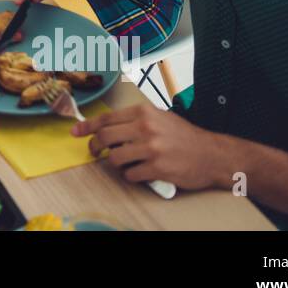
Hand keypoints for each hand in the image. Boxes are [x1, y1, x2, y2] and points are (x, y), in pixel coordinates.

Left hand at [74, 103, 229, 190]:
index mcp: (143, 113)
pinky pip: (130, 174)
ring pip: (115, 158)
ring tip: (123, 163)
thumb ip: (135, 120)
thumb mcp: (159, 118)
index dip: (87, 126)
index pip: (106, 119)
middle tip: (94, 152)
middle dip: (94, 147)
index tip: (75, 132)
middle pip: (105, 138)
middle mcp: (145, 128)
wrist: (212, 154)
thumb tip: (108, 127)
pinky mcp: (157, 168)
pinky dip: (130, 175)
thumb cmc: (184, 136)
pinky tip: (138, 172)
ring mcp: (151, 149)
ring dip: (114, 163)